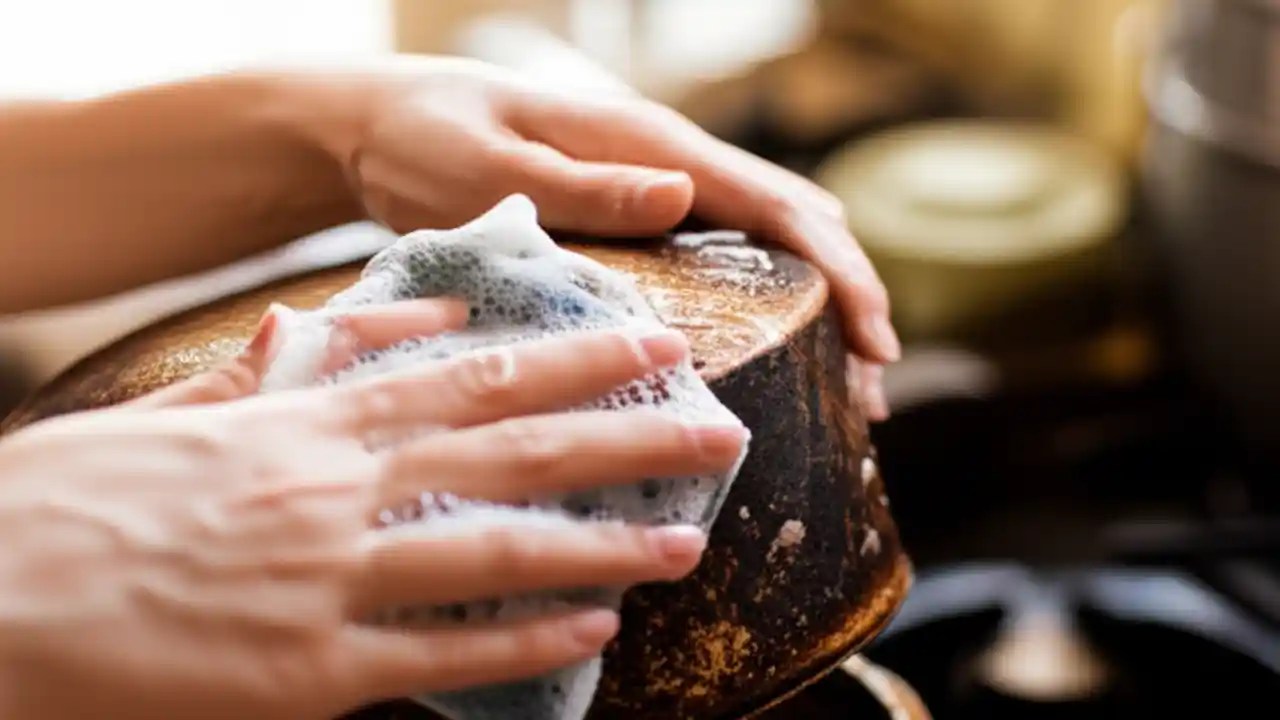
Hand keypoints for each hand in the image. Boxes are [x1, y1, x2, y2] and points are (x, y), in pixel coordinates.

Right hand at [0, 300, 745, 719]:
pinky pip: (439, 655)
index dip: (572, 359)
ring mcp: (328, 583)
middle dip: (625, 435)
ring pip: (497, 549)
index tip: (648, 343)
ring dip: (603, 543)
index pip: (470, 376)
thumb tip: (351, 316)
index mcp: (305, 424)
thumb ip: (275, 368)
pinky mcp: (308, 675)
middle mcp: (335, 492)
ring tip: (684, 538)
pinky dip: (521, 642)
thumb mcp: (171, 411)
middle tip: (713, 426)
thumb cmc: (71, 506)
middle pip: (511, 450)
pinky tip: (591, 631)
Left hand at [296, 56, 898, 419]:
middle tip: (873, 392)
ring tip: (845, 392)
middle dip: (849, 300)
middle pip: (794, 224)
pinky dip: (768, 308)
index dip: (839, 272)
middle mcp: (668, 162)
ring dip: (817, 310)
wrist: (378, 126)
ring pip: (768, 246)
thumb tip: (683, 194)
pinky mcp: (635, 217)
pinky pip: (725, 259)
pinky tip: (774, 359)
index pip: (777, 204)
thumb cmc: (424, 141)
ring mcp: (655, 189)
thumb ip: (584, 185)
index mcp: (650, 144)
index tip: (876, 341)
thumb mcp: (492, 167)